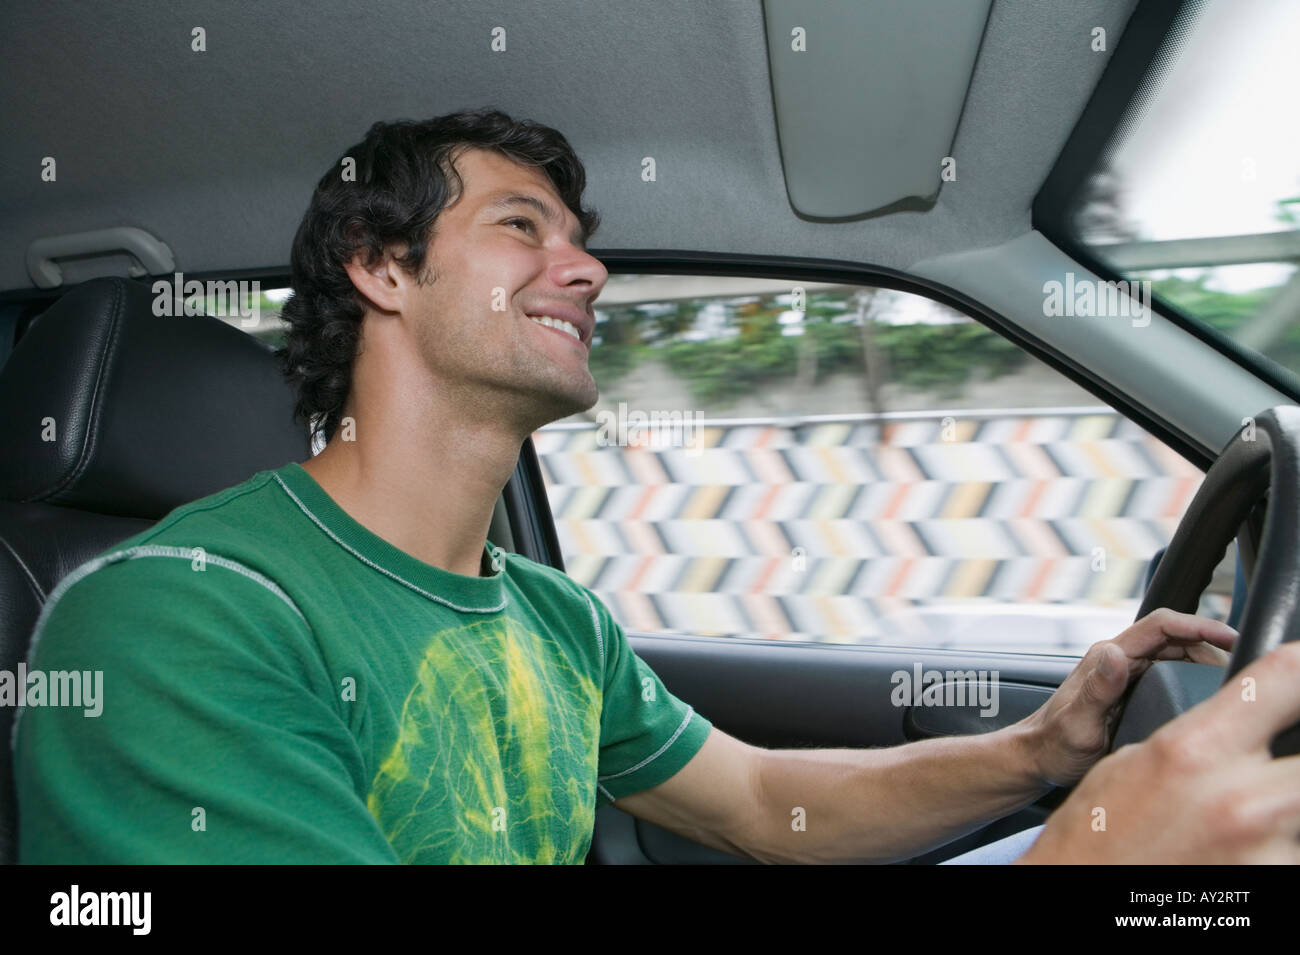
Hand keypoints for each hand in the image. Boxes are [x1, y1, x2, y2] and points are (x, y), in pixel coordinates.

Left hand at [1017, 608, 1236, 786]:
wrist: (1038, 757)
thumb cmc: (1052, 744)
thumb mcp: (1077, 723)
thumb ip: (1097, 690)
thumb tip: (1115, 653)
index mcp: (1105, 657)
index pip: (1159, 625)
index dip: (1197, 625)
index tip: (1227, 637)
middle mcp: (1115, 659)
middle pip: (1172, 636)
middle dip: (1207, 642)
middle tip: (1236, 663)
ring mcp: (1123, 673)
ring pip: (1172, 653)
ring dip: (1202, 657)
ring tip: (1227, 675)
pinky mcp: (1129, 688)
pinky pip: (1167, 672)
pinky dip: (1191, 673)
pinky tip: (1205, 689)